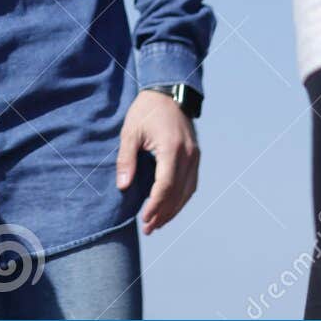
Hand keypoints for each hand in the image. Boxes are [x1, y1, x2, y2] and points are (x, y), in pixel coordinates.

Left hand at [117, 90, 199, 234]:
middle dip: (163, 213)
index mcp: (172, 149)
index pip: (165, 186)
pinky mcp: (196, 156)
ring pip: (187, 192)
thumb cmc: (146, 111)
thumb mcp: (130, 132)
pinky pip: (191, 184)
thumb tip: (124, 187)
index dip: (155, 206)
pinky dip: (181, 199)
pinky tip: (170, 207)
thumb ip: (127, 160)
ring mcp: (195, 156)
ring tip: (158, 223)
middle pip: (178, 194)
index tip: (144, 219)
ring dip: (173, 210)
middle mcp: (189, 155)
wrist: (168, 91)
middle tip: (148, 228)